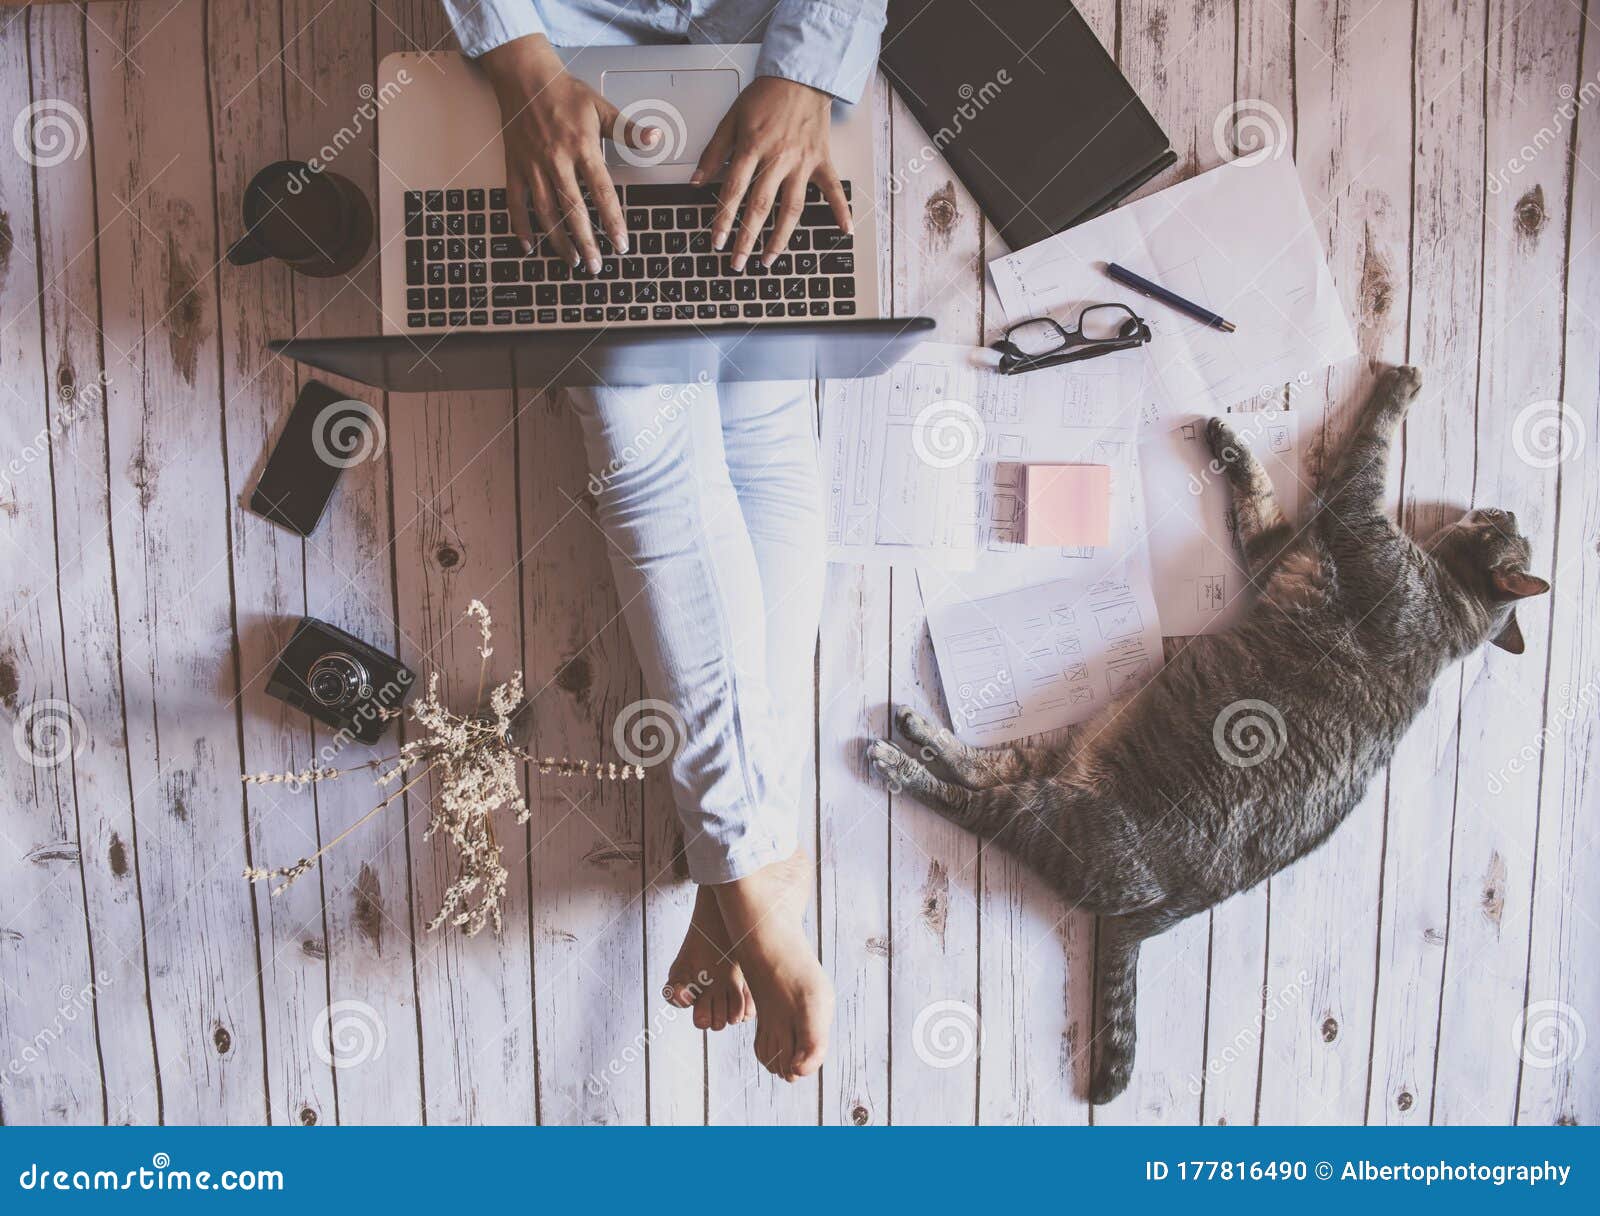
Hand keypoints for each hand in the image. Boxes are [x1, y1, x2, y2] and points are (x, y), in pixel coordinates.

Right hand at [479, 34, 659, 270]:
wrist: (524, 76)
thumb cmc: (564, 92)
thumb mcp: (601, 107)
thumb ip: (627, 129)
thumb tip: (655, 137)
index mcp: (581, 147)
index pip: (601, 192)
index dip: (612, 220)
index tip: (621, 244)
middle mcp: (556, 160)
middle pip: (572, 209)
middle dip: (585, 241)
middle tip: (595, 266)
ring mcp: (532, 166)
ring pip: (545, 212)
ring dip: (558, 240)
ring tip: (571, 260)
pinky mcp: (515, 167)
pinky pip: (515, 201)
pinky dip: (520, 225)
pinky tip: (529, 245)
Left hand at [691, 76, 853, 270]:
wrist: (800, 76)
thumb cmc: (765, 96)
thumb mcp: (731, 119)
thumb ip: (713, 153)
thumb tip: (696, 183)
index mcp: (753, 148)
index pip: (734, 191)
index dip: (723, 219)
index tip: (717, 241)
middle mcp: (778, 159)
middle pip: (760, 206)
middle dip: (747, 238)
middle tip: (737, 262)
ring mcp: (802, 163)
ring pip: (791, 208)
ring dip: (780, 238)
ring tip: (769, 260)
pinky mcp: (821, 162)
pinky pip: (832, 190)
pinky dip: (841, 210)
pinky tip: (845, 231)